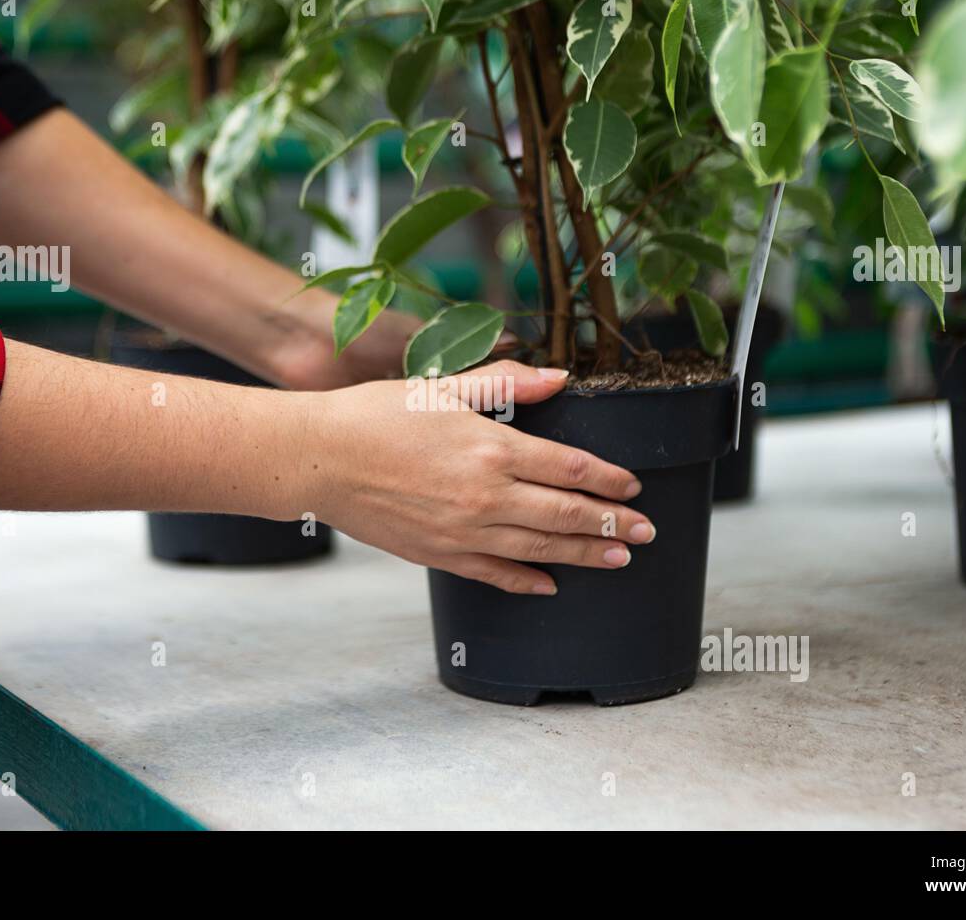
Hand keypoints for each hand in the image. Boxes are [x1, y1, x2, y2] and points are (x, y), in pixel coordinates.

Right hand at [297, 361, 656, 594]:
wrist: (318, 458)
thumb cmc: (375, 415)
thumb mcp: (444, 389)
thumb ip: (506, 385)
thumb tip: (559, 378)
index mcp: (491, 448)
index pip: (570, 468)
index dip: (609, 480)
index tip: (633, 487)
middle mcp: (485, 496)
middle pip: (566, 514)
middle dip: (613, 523)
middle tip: (646, 531)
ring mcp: (463, 532)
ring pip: (540, 549)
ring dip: (585, 554)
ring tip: (620, 557)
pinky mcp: (439, 554)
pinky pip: (495, 574)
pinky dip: (527, 581)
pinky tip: (551, 586)